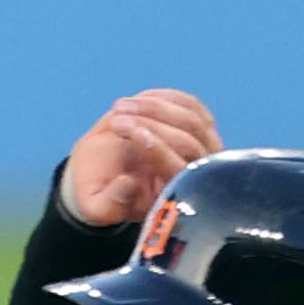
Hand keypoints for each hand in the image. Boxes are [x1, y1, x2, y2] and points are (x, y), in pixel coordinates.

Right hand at [62, 87, 220, 227]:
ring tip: (120, 106)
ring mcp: (205, 147)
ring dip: (154, 107)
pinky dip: (164, 98)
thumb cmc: (108, 194)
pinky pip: (191, 105)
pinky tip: (137, 100)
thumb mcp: (98, 207)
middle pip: (187, 141)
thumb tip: (128, 183)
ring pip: (192, 119)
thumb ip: (109, 203)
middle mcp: (200, 173)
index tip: (123, 131)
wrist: (113, 177)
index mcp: (177, 197)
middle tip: (115, 117)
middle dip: (149, 125)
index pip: (178, 170)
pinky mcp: (201, 126)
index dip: (154, 149)